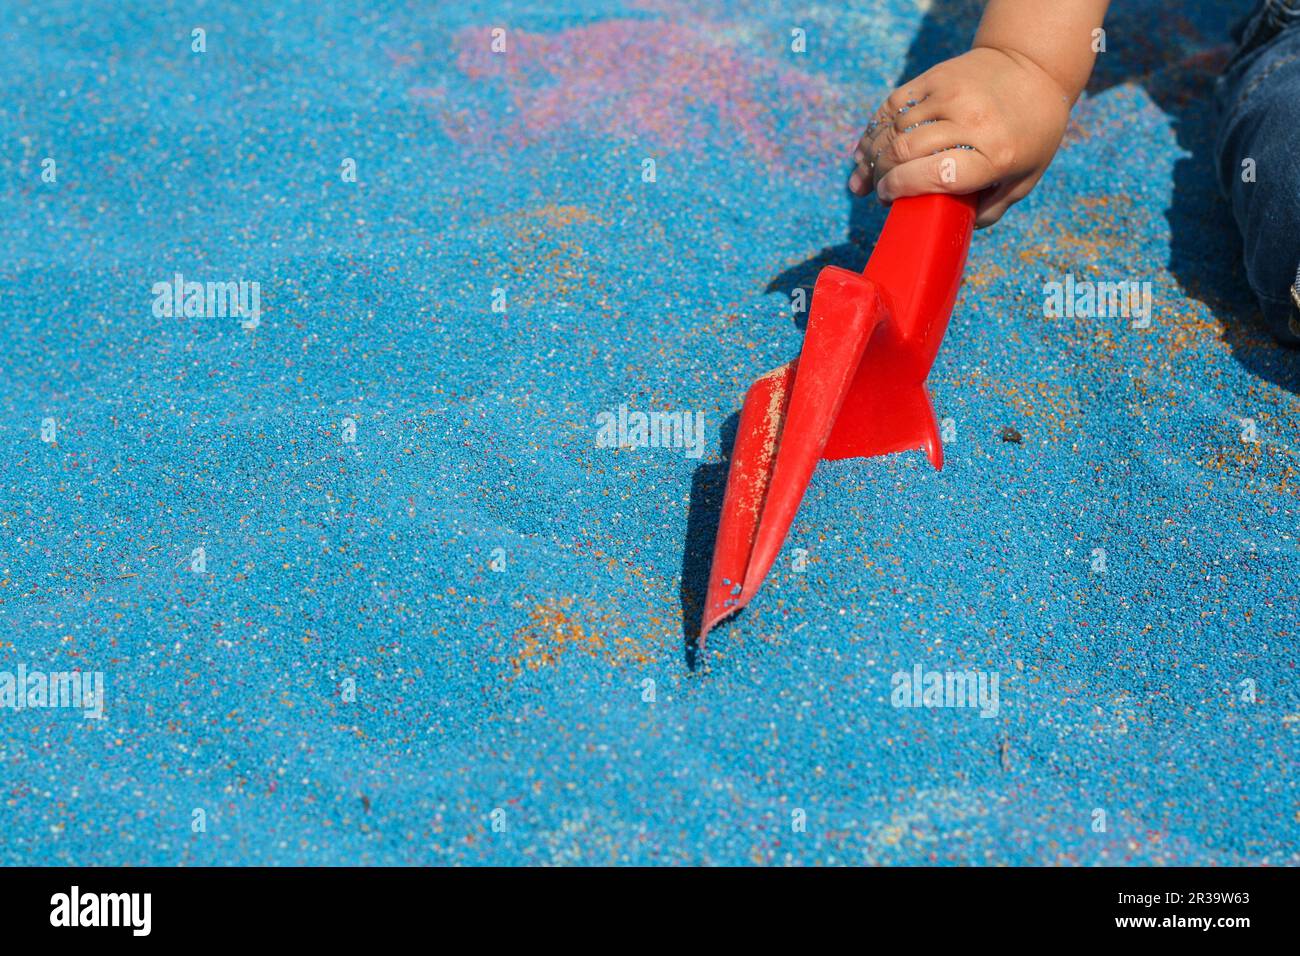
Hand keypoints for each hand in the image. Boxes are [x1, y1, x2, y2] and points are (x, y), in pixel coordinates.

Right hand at [848, 46, 1072, 227]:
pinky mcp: (934, 77)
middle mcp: (971, 120)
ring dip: (873, 156)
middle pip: (906, 151)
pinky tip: (866, 151)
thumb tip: (946, 228)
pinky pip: (892, 106)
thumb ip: (988, 210)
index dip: (902, 189)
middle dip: (883, 177)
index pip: (937, 174)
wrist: (1032, 65)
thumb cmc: (1030, 133)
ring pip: (893, 129)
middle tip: (881, 192)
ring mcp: (950, 94)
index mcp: (997, 153)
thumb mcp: (1024, 179)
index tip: (888, 200)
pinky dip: (873, 131)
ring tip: (868, 177)